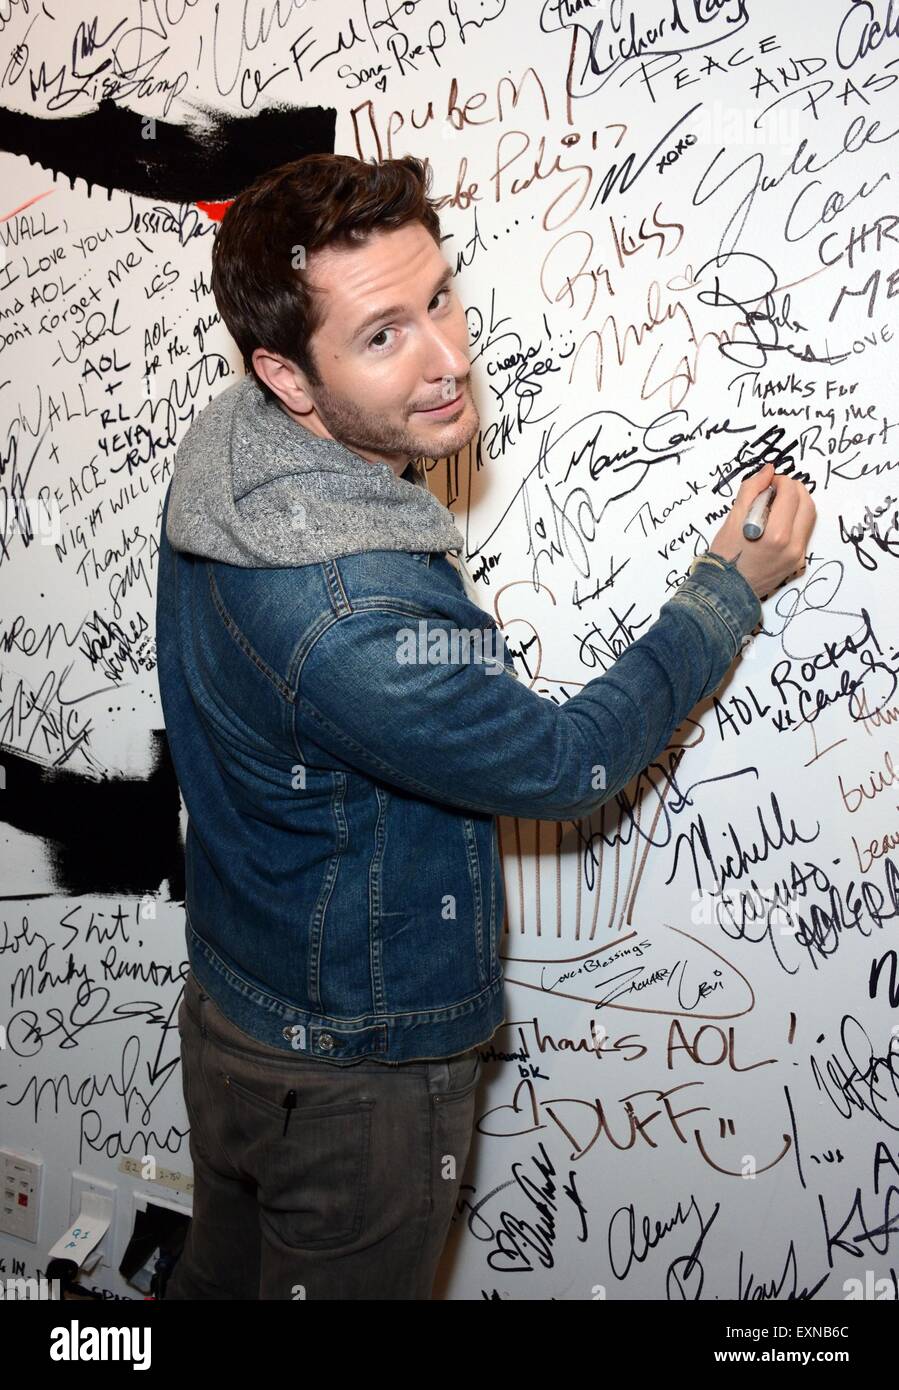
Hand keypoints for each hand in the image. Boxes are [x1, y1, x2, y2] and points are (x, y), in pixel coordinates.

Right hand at [708, 462, 816, 599]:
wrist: (725, 591)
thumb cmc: (725, 556)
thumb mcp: (733, 518)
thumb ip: (752, 490)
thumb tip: (768, 471)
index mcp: (776, 534)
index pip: (791, 493)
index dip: (780, 481)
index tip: (768, 483)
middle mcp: (792, 545)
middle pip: (807, 503)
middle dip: (793, 490)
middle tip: (775, 490)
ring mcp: (797, 555)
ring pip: (808, 518)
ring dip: (796, 504)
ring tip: (776, 506)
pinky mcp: (797, 562)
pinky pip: (803, 533)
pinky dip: (794, 521)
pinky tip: (777, 523)